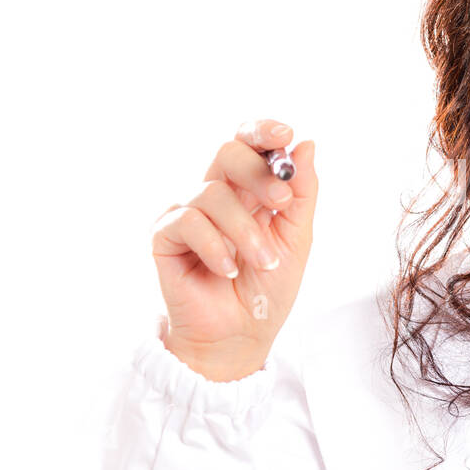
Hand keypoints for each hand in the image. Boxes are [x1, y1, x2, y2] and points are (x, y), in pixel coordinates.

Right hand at [150, 119, 317, 380]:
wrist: (240, 337)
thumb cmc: (266, 290)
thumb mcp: (296, 239)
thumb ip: (302, 194)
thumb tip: (306, 145)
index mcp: (248, 190)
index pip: (249, 145)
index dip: (263, 131)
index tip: (285, 135)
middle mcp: (216, 195)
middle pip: (228, 153)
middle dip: (258, 174)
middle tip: (281, 203)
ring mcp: (188, 213)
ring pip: (213, 193)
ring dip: (245, 231)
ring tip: (260, 262)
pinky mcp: (164, 236)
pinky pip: (188, 221)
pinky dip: (214, 246)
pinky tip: (226, 270)